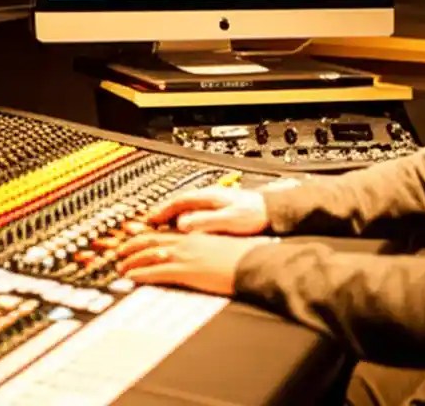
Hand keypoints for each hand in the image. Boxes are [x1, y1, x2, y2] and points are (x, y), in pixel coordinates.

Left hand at [115, 231, 271, 295]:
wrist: (254, 262)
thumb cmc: (245, 256)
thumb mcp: (222, 245)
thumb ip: (208, 246)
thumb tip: (203, 251)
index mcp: (196, 234)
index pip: (165, 231)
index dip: (146, 233)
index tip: (134, 234)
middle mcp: (187, 241)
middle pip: (151, 239)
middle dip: (131, 244)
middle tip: (118, 249)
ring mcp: (185, 255)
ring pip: (149, 254)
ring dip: (131, 259)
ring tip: (120, 265)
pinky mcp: (186, 270)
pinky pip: (156, 271)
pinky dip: (140, 273)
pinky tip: (131, 276)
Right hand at [145, 186, 268, 234]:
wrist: (274, 210)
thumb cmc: (255, 214)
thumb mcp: (229, 220)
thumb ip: (205, 221)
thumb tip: (183, 225)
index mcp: (208, 196)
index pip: (178, 201)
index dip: (161, 211)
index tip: (150, 220)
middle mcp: (209, 196)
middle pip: (179, 203)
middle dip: (163, 213)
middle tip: (149, 223)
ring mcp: (215, 201)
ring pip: (187, 207)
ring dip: (173, 216)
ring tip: (163, 226)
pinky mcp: (221, 208)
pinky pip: (195, 211)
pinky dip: (184, 218)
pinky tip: (184, 227)